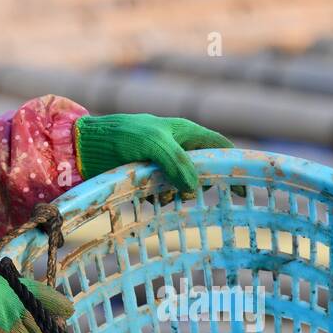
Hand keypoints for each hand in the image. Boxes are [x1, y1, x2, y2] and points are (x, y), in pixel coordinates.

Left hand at [74, 113, 233, 192]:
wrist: (86, 145)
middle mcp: (177, 147)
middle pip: (204, 170)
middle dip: (203, 185)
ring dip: (178, 194)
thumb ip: (177, 162)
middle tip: (200, 198)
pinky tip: (150, 199)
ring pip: (184, 185)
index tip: (247, 187)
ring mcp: (162, 163)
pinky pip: (164, 193)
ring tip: (162, 194)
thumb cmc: (121, 136)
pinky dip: (162, 199)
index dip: (235, 164)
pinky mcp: (146, 177)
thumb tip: (194, 187)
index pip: (219, 148)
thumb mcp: (153, 143)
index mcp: (185, 132)